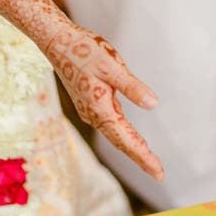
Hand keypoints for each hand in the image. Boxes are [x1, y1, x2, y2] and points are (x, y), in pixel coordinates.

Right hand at [48, 23, 163, 180]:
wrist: (56, 41)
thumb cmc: (84, 50)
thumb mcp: (111, 66)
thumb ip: (131, 87)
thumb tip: (153, 104)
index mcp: (101, 108)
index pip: (127, 139)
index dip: (144, 157)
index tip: (158, 173)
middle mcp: (94, 114)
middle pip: (121, 142)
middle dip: (140, 157)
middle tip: (159, 173)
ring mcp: (90, 110)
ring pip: (115, 134)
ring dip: (131, 147)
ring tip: (148, 160)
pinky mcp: (90, 102)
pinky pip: (109, 125)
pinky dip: (122, 134)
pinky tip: (130, 137)